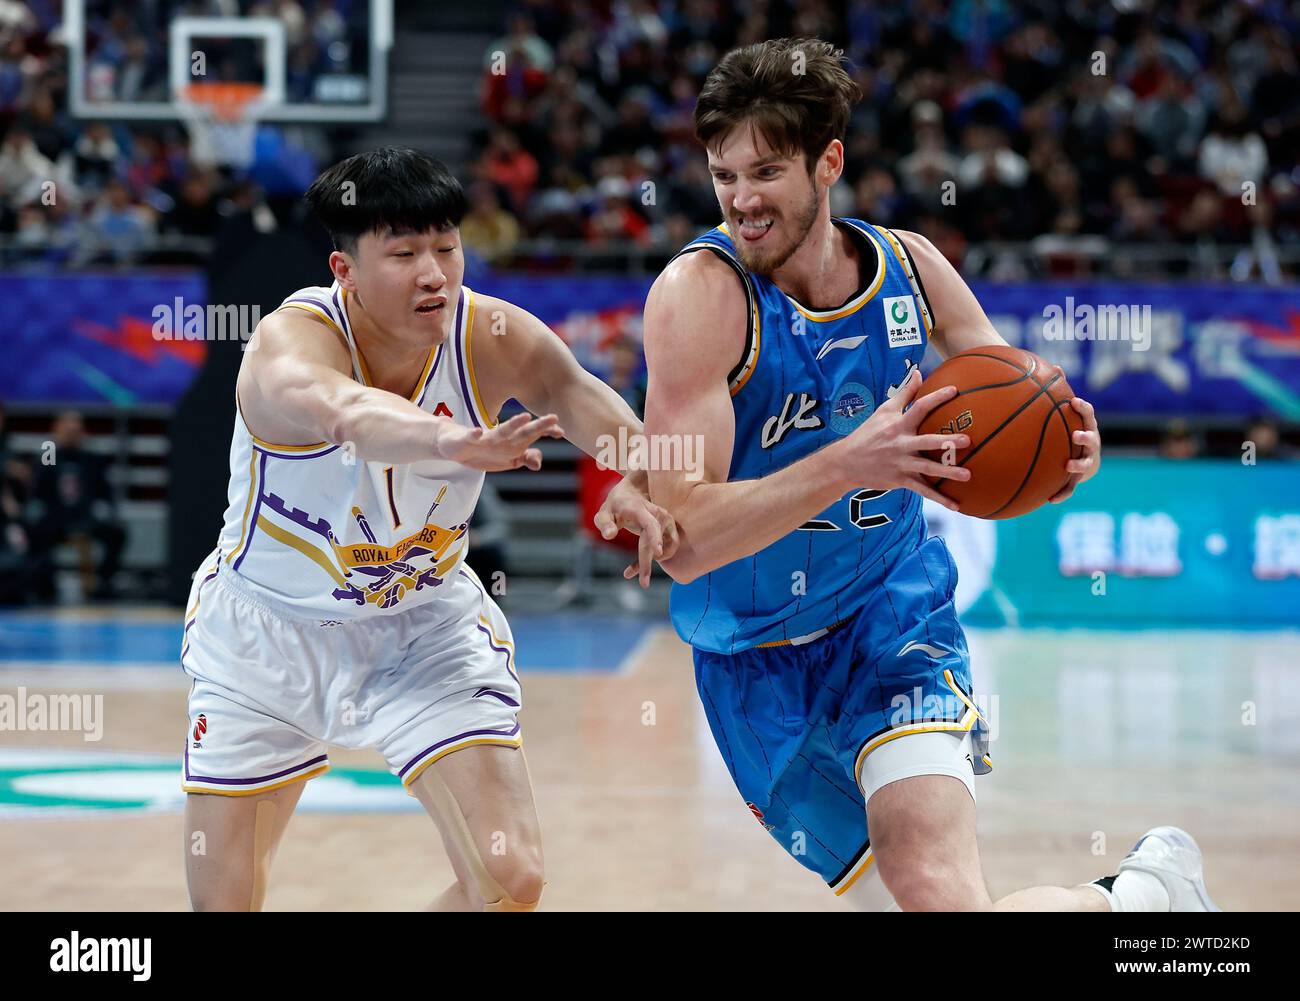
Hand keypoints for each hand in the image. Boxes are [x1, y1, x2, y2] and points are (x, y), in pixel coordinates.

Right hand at [437, 412, 565, 471]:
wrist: (452, 444)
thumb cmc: (484, 450)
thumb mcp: (506, 459)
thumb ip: (525, 458)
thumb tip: (538, 462)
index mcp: (512, 440)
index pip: (533, 433)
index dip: (546, 432)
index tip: (561, 431)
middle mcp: (501, 436)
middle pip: (522, 431)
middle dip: (538, 426)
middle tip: (554, 418)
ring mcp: (484, 437)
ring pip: (501, 431)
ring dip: (513, 424)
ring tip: (525, 417)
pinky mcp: (466, 439)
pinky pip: (471, 437)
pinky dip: (474, 434)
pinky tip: (478, 432)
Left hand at [593, 475, 680, 587]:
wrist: (633, 493)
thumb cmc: (616, 505)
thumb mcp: (604, 513)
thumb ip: (604, 523)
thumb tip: (609, 536)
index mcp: (641, 510)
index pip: (650, 524)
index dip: (655, 538)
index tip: (657, 552)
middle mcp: (658, 515)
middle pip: (655, 543)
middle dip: (648, 563)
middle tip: (643, 583)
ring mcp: (667, 522)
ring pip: (664, 550)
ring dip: (648, 562)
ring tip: (630, 570)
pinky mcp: (671, 529)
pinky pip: (667, 550)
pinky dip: (654, 560)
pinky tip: (636, 566)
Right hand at [837, 368, 970, 510]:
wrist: (846, 462)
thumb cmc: (868, 433)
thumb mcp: (883, 411)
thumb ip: (905, 393)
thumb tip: (919, 372)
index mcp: (898, 425)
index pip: (919, 408)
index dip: (936, 398)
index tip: (955, 391)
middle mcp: (901, 444)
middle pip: (927, 442)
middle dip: (947, 442)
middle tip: (968, 440)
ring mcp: (901, 463)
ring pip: (927, 469)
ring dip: (948, 473)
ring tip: (968, 475)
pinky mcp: (901, 480)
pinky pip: (923, 490)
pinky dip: (939, 499)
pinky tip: (956, 506)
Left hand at [1049, 397, 1100, 502]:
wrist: (1082, 460)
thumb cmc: (1071, 431)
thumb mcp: (1068, 414)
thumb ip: (1060, 392)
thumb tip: (1055, 366)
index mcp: (1086, 427)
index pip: (1088, 415)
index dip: (1083, 409)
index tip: (1075, 402)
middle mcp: (1089, 445)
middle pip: (1091, 440)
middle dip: (1086, 438)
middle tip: (1077, 435)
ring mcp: (1085, 462)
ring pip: (1084, 465)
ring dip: (1078, 465)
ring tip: (1068, 465)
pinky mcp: (1077, 480)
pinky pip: (1069, 488)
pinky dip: (1061, 494)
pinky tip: (1050, 500)